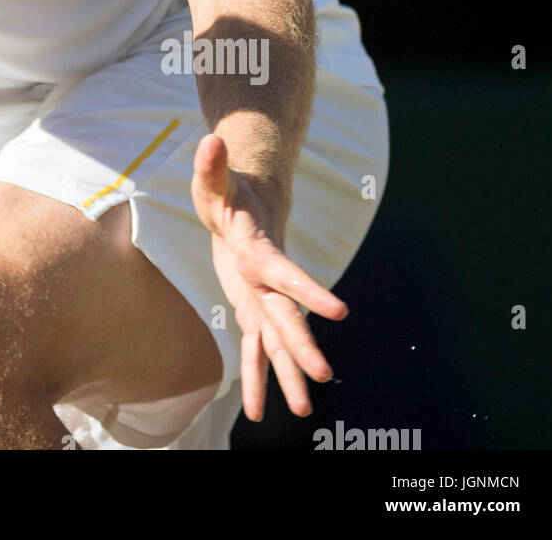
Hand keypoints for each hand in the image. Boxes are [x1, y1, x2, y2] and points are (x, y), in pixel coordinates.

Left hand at [190, 132, 346, 421]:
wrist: (248, 202)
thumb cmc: (228, 189)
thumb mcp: (212, 177)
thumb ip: (211, 163)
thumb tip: (210, 141)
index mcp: (259, 250)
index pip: (285, 272)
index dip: (309, 290)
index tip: (340, 313)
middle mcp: (266, 279)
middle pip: (286, 315)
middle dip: (302, 346)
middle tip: (322, 377)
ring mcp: (260, 296)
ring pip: (276, 340)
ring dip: (287, 374)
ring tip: (304, 411)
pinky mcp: (249, 306)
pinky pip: (255, 346)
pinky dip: (257, 376)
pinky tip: (259, 409)